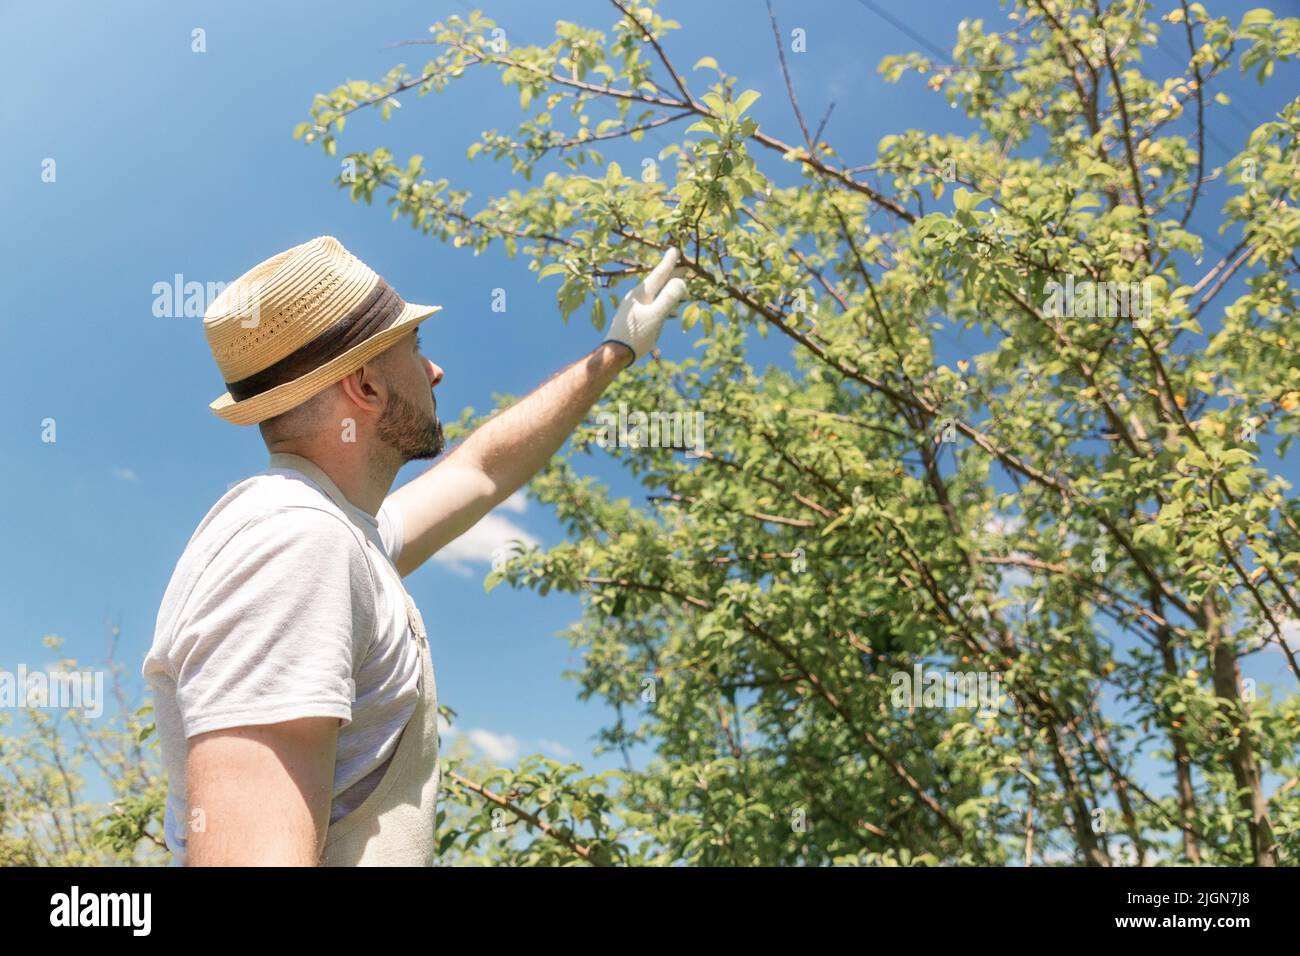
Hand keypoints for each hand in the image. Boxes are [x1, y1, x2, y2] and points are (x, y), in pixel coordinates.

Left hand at [602, 247, 688, 364]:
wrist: (615, 354)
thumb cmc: (635, 336)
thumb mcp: (655, 317)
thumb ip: (668, 299)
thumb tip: (680, 282)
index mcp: (641, 294)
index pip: (658, 274)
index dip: (669, 263)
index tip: (675, 250)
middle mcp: (636, 297)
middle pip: (658, 283)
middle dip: (671, 275)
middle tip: (684, 267)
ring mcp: (634, 308)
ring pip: (656, 294)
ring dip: (668, 289)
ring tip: (679, 286)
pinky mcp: (634, 319)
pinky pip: (653, 305)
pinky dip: (663, 303)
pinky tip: (670, 312)